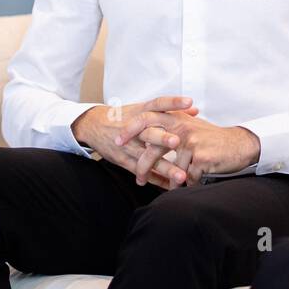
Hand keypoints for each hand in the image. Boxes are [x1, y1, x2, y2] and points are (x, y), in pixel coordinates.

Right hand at [71, 96, 200, 188]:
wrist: (94, 125)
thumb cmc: (123, 116)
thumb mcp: (141, 108)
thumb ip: (169, 111)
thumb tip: (194, 110)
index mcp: (141, 112)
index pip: (158, 104)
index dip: (173, 102)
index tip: (189, 102)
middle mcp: (135, 129)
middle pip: (150, 133)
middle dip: (163, 138)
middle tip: (178, 141)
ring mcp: (129, 146)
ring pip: (148, 158)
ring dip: (165, 168)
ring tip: (181, 176)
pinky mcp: (124, 160)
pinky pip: (141, 171)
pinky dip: (156, 179)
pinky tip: (170, 186)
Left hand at [114, 111, 260, 185]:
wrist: (240, 145)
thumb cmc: (214, 139)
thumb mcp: (192, 127)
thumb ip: (171, 128)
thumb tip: (147, 136)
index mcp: (178, 118)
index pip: (147, 118)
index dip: (130, 129)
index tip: (118, 140)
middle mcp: (182, 128)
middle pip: (153, 147)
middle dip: (142, 165)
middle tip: (137, 178)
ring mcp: (192, 142)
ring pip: (172, 168)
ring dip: (172, 181)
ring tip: (173, 187)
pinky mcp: (201, 158)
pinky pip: (188, 177)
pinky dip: (189, 183)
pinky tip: (193, 183)